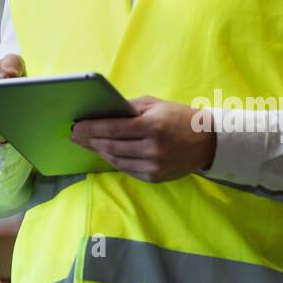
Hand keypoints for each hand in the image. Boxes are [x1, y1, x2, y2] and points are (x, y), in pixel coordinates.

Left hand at [70, 96, 215, 182]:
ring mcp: (154, 166)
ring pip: (116, 160)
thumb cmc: (178, 117)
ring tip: (86, 143)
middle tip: (75, 135)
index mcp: (151, 126)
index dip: (91, 128)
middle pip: (111, 146)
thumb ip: (128, 108)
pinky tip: (104, 152)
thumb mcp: (155, 104)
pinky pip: (126, 169)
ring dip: (98, 151)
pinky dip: (113, 160)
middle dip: (90, 140)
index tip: (76, 126)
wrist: (207, 141)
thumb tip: (101, 112)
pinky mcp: (154, 177)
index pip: (112, 128)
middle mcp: (152, 148)